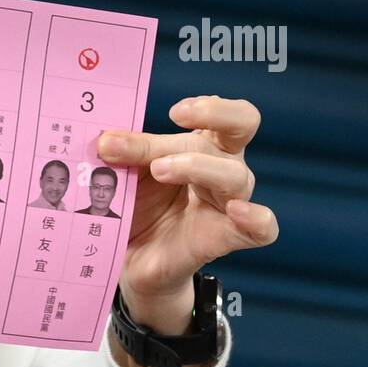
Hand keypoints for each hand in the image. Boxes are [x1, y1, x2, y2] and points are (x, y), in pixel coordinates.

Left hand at [98, 95, 278, 366]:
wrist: (130, 259)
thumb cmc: (134, 206)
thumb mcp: (125, 175)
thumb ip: (122, 156)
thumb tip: (104, 140)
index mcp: (201, 145)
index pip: (224, 116)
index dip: (211, 107)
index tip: (177, 110)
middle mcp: (222, 167)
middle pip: (238, 130)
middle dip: (209, 118)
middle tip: (174, 117)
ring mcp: (229, 202)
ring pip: (235, 175)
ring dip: (195, 165)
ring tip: (159, 170)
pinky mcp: (227, 236)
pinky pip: (263, 228)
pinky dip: (256, 217)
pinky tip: (236, 211)